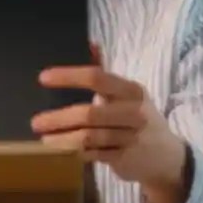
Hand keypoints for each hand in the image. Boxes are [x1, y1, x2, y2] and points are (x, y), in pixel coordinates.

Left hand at [32, 45, 190, 202]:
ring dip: (62, 139)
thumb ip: (105, 72)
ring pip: (89, 138)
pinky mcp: (124, 158)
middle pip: (89, 113)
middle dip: (59, 118)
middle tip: (36, 122)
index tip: (43, 78)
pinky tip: (60, 152)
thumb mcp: (127, 93)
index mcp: (131, 91)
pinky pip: (93, 155)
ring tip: (43, 140)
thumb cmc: (138, 117)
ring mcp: (130, 137)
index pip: (97, 78)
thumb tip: (91, 44)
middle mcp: (133, 112)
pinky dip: (74, 153)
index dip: (69, 76)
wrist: (166, 156)